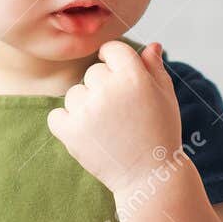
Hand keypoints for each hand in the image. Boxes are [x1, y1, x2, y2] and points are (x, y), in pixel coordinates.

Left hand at [47, 39, 182, 197]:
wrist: (150, 177)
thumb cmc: (161, 133)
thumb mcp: (166, 96)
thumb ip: (155, 67)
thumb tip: (150, 44)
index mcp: (133, 76)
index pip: (112, 49)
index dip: (113, 61)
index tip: (118, 76)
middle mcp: (108, 89)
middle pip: (93, 72)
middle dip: (103, 88)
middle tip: (120, 113)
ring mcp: (87, 110)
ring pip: (74, 93)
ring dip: (85, 107)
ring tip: (107, 127)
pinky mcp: (70, 131)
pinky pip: (56, 115)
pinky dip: (66, 124)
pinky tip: (87, 134)